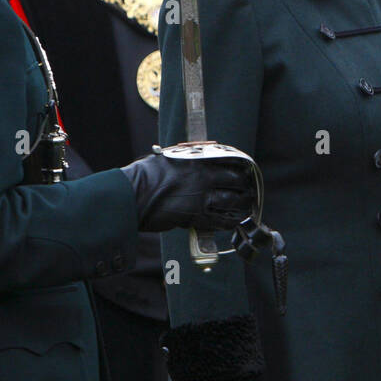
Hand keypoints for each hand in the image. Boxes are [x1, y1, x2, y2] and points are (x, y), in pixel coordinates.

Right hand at [120, 148, 255, 234]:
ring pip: (231, 201)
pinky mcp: (194, 215)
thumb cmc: (144, 176)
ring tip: (246, 206)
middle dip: (245, 186)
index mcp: (196, 160)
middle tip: (249, 190)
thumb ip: (185, 159)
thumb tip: (194, 158)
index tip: (245, 171)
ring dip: (241, 204)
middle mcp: (202, 177)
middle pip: (235, 181)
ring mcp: (200, 197)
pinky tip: (232, 222)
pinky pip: (218, 219)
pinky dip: (228, 221)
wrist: (131, 196)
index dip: (241, 167)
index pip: (228, 160)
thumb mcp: (167, 158)